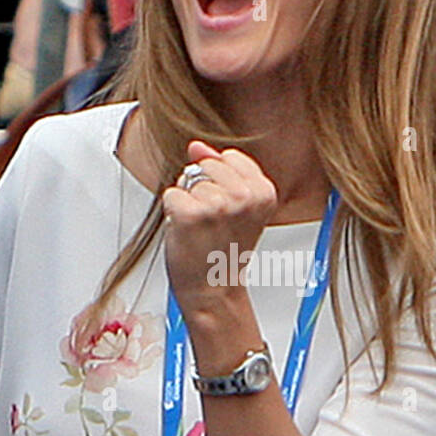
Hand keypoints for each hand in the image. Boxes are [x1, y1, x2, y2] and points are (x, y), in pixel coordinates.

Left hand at [162, 141, 277, 322]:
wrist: (213, 290)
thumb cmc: (223, 250)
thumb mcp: (236, 206)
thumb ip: (219, 169)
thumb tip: (196, 146)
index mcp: (264, 191)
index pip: (230, 157)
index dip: (221, 181)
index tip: (228, 211)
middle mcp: (244, 196)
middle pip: (207, 165)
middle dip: (203, 188)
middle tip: (212, 221)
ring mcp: (216, 204)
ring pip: (188, 179)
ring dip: (188, 201)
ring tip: (201, 228)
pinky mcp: (189, 213)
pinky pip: (171, 194)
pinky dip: (173, 213)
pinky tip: (188, 232)